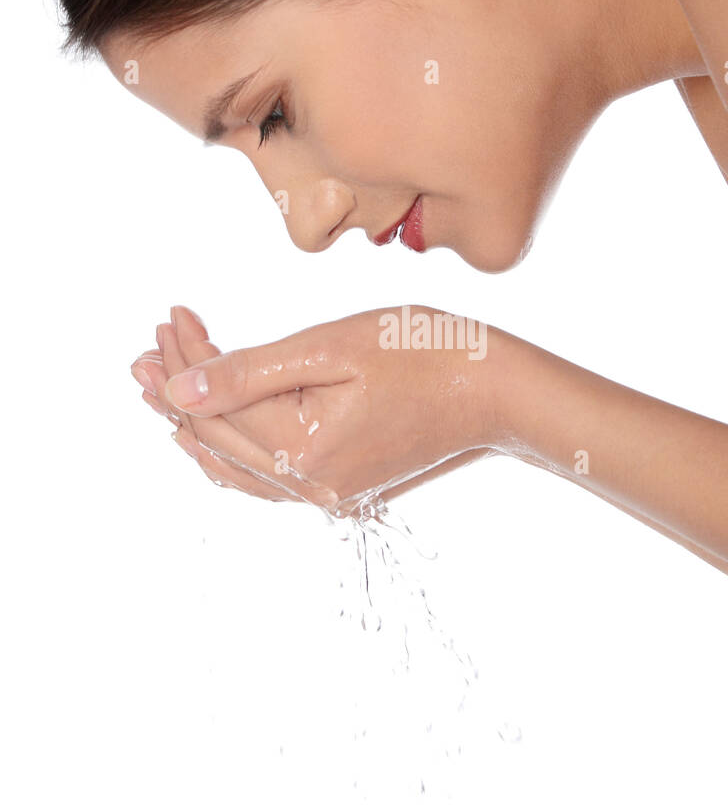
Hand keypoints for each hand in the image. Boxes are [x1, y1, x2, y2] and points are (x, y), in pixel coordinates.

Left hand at [131, 306, 506, 514]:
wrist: (497, 391)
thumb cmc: (425, 352)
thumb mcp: (332, 346)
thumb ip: (251, 371)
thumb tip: (178, 388)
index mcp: (303, 450)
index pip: (215, 405)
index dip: (183, 360)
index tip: (169, 316)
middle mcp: (311, 487)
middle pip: (217, 438)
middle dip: (177, 389)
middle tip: (145, 348)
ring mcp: (328, 495)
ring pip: (236, 467)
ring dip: (195, 425)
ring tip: (157, 390)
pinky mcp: (345, 490)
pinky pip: (267, 481)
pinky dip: (231, 454)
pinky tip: (211, 434)